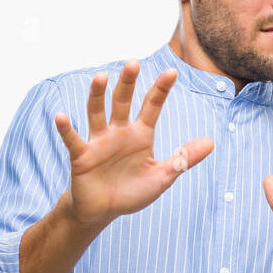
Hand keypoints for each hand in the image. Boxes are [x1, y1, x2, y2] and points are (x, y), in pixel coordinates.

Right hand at [54, 61, 213, 226]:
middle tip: (133, 62)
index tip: (172, 72)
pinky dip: (66, 128)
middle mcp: (119, 132)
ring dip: (97, 95)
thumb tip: (211, 142)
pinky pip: (73, 140)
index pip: (152, 106)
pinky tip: (61, 116)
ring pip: (97, 112)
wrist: (105, 211)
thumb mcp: (162, 176)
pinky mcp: (81, 156)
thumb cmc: (132, 191)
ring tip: (100, 77)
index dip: (161, 90)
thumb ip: (184, 159)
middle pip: (123, 101)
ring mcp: (98, 141)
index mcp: (140, 135)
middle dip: (128, 82)